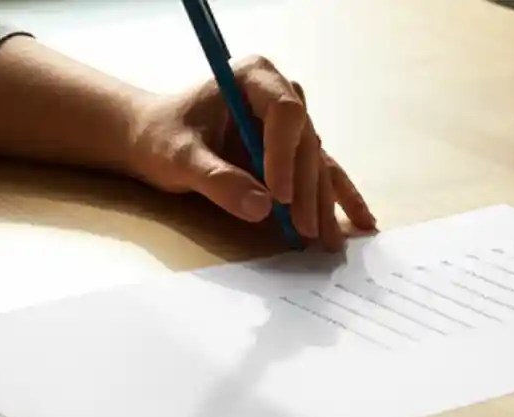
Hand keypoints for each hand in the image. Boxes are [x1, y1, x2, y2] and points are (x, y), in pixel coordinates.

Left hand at [125, 56, 376, 250]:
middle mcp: (279, 95)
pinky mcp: (290, 152)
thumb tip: (261, 208)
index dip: (286, 155)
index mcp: (254, 77)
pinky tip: (360, 223)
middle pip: (306, 142)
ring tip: (332, 241)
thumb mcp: (178, 158)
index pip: (285, 112)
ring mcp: (288, 126)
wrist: (153, 139)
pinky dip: (337, 200)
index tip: (278, 196)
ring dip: (324, 203)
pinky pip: (319, 175)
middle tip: (306, 230)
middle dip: (307, 190)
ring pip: (316, 163)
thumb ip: (216, 179)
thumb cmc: (160, 137)